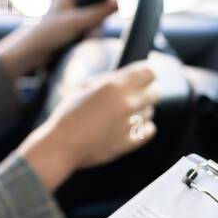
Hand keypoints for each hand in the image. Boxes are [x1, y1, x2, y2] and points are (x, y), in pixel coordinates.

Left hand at [0, 0, 117, 77]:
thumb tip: (119, 1)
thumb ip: (98, 12)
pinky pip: (84, 33)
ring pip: (91, 23)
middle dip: (95, 24)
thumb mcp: (76, 22)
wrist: (28, 54)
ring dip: (90, 33)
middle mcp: (68, 3)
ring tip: (82, 41)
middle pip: (96, 9)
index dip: (103, 2)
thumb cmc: (46, 34)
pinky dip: (84, 39)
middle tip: (88, 33)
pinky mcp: (67, 31)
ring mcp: (68, 18)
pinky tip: (79, 45)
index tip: (104, 15)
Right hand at [19, 60, 159, 189]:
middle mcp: (126, 103)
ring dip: (141, 110)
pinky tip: (129, 126)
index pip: (150, 72)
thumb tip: (122, 77)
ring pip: (150, 111)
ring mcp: (130, 124)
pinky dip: (143, 127)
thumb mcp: (82, 87)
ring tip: (121, 114)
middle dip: (146, 92)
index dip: (147, 73)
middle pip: (155, 92)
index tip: (144, 76)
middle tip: (133, 95)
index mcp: (114, 86)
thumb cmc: (67, 115)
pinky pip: (150, 130)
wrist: (61, 146)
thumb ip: (106, 80)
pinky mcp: (131, 142)